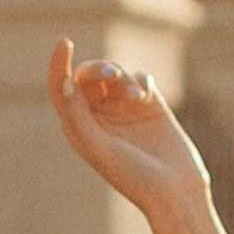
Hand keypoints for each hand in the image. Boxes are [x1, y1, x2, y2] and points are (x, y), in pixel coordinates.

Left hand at [45, 38, 212, 229]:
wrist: (175, 191)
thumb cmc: (133, 176)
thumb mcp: (99, 148)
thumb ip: (78, 117)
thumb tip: (63, 84)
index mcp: (78, 126)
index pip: (61, 87)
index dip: (58, 63)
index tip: (65, 42)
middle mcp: (99, 115)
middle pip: (89, 75)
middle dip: (100, 69)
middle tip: (113, 76)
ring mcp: (125, 109)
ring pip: (117, 73)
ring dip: (124, 77)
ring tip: (137, 96)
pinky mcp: (151, 105)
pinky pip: (140, 77)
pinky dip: (141, 81)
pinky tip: (146, 97)